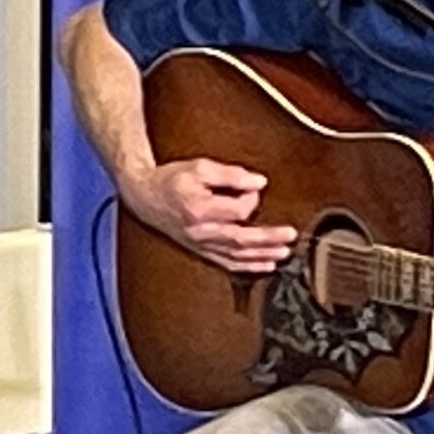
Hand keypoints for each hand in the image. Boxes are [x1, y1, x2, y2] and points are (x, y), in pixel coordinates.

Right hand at [125, 158, 296, 274]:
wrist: (144, 196)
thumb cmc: (171, 180)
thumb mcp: (199, 167)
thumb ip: (230, 175)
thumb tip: (258, 183)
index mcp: (199, 209)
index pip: (238, 211)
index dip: (251, 199)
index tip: (253, 188)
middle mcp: (200, 232)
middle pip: (241, 240)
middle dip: (268, 239)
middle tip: (289, 236)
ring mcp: (200, 244)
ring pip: (236, 256)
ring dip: (262, 256)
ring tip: (283, 253)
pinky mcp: (200, 250)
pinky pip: (226, 263)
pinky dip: (247, 266)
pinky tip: (264, 264)